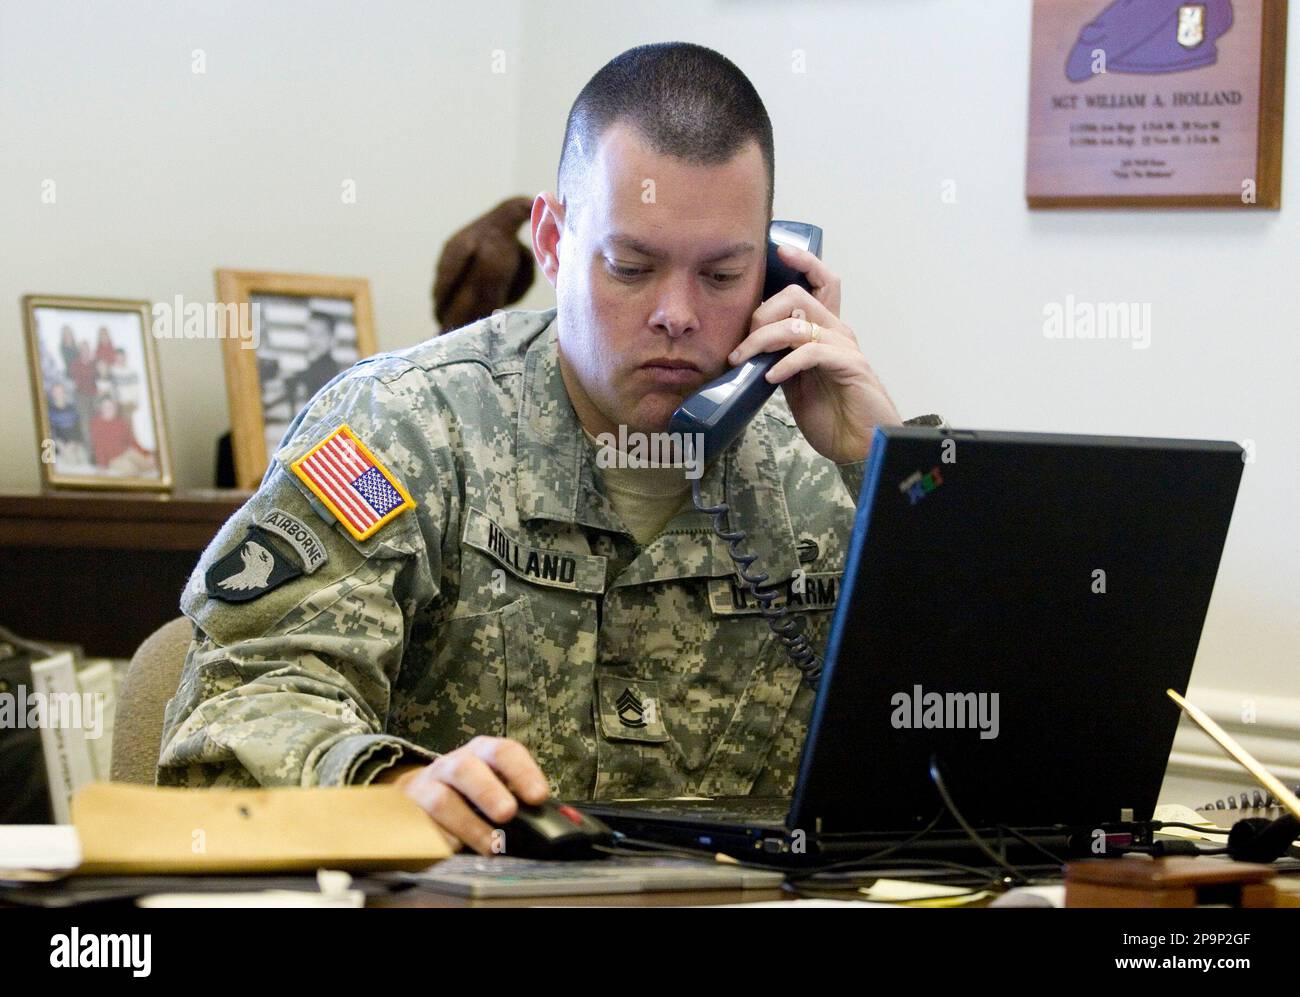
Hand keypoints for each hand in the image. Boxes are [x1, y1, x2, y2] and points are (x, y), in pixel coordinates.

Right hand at [378, 736, 549, 854]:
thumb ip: (520, 797)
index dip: (523, 772)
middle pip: (466, 769)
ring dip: (469, 825)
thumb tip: (557, 820)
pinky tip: (457, 848)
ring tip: (490, 844)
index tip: (539, 796)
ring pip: (442, 800)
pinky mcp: (409, 813)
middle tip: (508, 814)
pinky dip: (442, 839)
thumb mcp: (495, 783)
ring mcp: (428, 787)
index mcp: (481, 752)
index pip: (503, 751)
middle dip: (489, 792)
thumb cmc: (469, 790)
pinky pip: (422, 826)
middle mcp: (453, 764)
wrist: (417, 793)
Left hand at [728, 244, 901, 463]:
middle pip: (798, 296)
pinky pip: (810, 352)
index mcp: (827, 331)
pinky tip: (771, 378)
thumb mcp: (797, 385)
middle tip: (742, 344)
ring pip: (797, 323)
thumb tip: (748, 350)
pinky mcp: (850, 366)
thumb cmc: (832, 417)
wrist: (861, 447)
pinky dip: (785, 363)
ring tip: (742, 360)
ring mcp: (845, 348)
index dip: (803, 262)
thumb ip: (780, 360)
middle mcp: (839, 332)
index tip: (779, 251)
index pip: (822, 282)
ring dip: (761, 340)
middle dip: (761, 314)